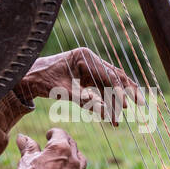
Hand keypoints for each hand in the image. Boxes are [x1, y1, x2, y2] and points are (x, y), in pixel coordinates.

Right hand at [2, 129, 86, 168]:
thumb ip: (28, 146)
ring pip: (80, 160)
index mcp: (60, 148)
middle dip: (63, 141)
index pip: (60, 133)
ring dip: (73, 155)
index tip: (48, 135)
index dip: (52, 132)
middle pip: (71, 144)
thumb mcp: (26, 160)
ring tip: (64, 156)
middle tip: (54, 143)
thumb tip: (22, 137)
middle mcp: (72, 160)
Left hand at [19, 48, 141, 125]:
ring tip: (129, 112)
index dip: (119, 92)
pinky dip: (109, 98)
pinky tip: (115, 110)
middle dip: (127, 92)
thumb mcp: (63, 92)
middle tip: (141, 106)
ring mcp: (89, 66)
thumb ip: (84, 100)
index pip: (108, 75)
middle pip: (114, 76)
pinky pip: (103, 86)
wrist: (28, 76)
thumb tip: (104, 112)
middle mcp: (89, 58)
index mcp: (84, 57)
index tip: (126, 107)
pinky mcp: (87, 74)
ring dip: (120, 97)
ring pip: (111, 82)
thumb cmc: (42, 81)